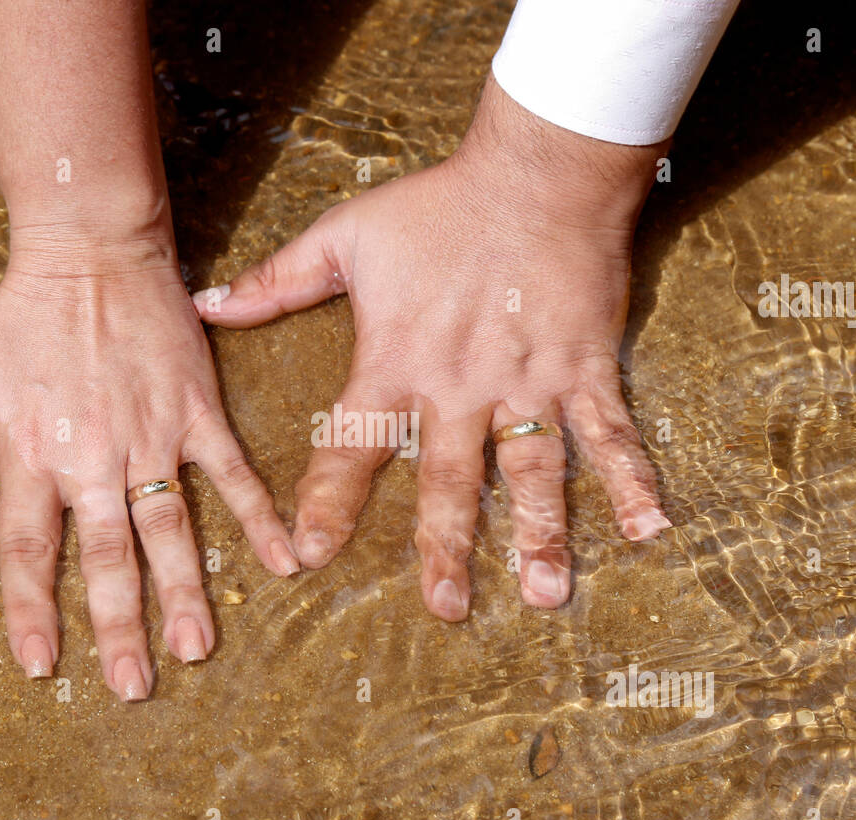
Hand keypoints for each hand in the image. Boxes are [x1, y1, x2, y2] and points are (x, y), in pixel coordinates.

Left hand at [0, 232, 299, 699]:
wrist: (91, 250)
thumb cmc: (19, 310)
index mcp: (31, 451)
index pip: (28, 549)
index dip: (30, 611)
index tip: (40, 667)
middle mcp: (92, 457)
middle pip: (107, 558)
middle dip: (119, 628)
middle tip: (132, 688)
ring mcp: (151, 438)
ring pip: (170, 530)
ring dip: (186, 593)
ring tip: (198, 649)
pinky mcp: (196, 413)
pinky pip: (231, 476)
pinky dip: (257, 519)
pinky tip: (282, 563)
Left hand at [194, 78, 669, 621]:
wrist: (534, 174)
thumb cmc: (437, 206)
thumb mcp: (345, 238)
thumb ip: (277, 281)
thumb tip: (207, 304)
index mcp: (398, 361)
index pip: (355, 444)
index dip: (328, 500)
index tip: (309, 556)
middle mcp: (462, 385)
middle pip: (452, 479)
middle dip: (446, 546)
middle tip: (444, 608)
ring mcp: (528, 381)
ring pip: (533, 469)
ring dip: (541, 532)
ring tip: (544, 593)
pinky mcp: (583, 367)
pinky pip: (609, 432)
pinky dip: (630, 479)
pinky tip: (647, 529)